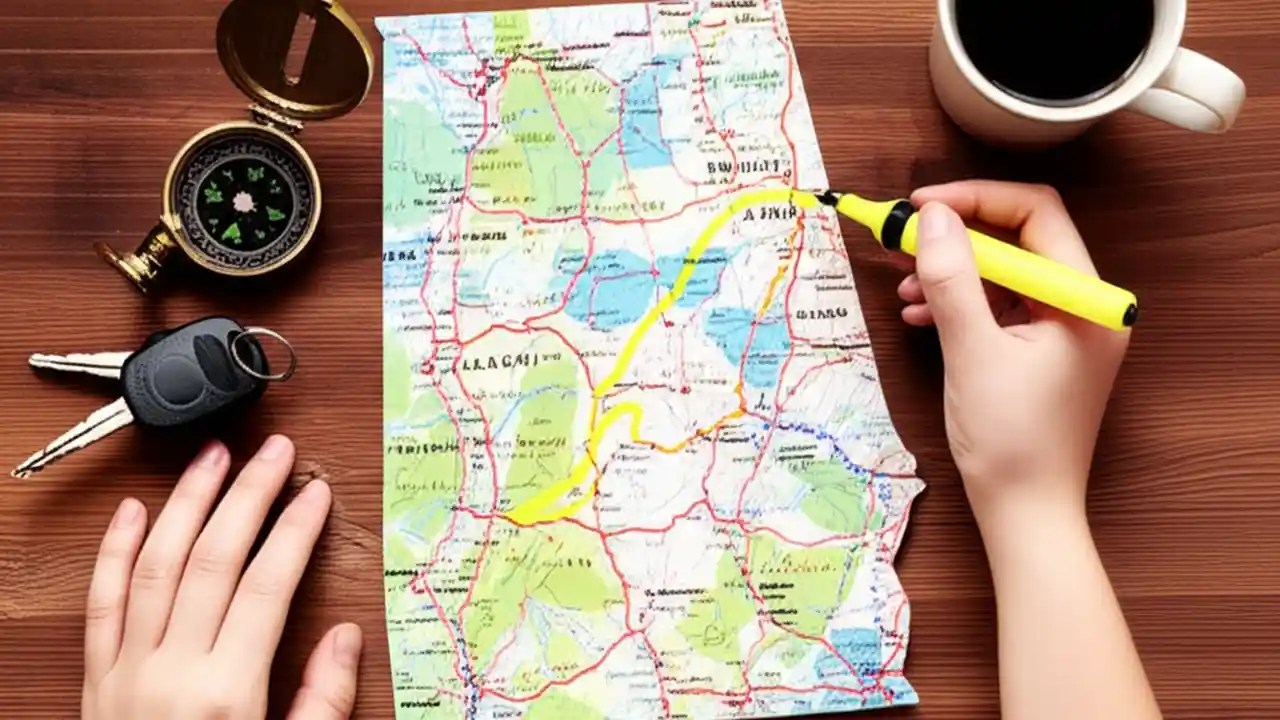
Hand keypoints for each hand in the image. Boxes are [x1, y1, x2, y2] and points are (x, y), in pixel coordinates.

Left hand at [82, 436, 361, 719]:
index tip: (315, 493)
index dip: (294, 530)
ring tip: (212, 459)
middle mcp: (170, 671)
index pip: (265, 585)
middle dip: (247, 496)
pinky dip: (114, 552)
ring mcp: (125, 672)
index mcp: (226, 692)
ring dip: (184, 503)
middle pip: (211, 558)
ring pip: (154, 565)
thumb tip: (345, 636)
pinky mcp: (95, 681)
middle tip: (274, 452)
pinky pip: (100, 604)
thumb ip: (320, 702)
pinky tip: (133, 513)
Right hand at [896, 181, 1129, 523]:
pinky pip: (998, 306)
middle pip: (1016, 239)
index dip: (975, 199)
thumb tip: (933, 215)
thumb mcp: (972, 351)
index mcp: (1083, 298)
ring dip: (951, 271)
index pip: (1035, 214)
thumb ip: (952, 278)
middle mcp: (1081, 305)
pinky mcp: (1040, 351)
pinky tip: (921, 314)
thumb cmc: (1011, 442)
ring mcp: (1062, 329)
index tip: (921, 205)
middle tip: (902, 239)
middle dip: (956, 237)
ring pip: (1002, 273)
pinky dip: (959, 303)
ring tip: (905, 286)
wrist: (1025, 514)